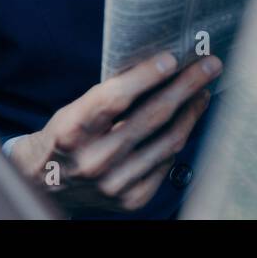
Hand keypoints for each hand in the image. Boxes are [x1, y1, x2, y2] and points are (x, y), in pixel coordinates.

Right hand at [7, 51, 220, 213]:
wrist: (46, 184)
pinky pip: (166, 162)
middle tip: (210, 65)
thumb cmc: (66, 137)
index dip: (147, 76)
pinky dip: (177, 138)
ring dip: (191, 111)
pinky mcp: (130, 199)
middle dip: (187, 86)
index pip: (116, 97)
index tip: (173, 58)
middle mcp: (94, 160)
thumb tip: (158, 66)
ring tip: (203, 91)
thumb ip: (109, 96)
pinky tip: (185, 121)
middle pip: (152, 116)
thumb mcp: (74, 110)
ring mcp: (114, 184)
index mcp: (73, 130)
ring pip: (168, 141)